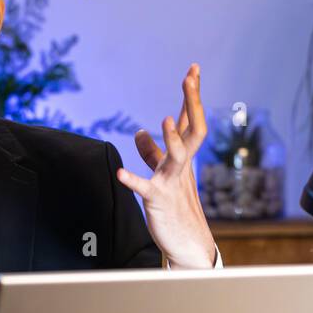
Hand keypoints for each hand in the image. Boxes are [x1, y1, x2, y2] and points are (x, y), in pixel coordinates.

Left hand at [115, 63, 216, 268]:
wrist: (188, 243)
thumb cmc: (176, 206)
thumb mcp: (163, 174)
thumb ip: (152, 153)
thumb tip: (139, 132)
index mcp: (183, 157)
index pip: (189, 120)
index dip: (191, 95)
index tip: (193, 69)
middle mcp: (182, 166)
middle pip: (194, 130)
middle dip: (192, 103)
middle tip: (189, 77)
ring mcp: (172, 182)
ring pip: (178, 156)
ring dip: (171, 138)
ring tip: (164, 119)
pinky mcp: (158, 201)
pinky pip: (145, 189)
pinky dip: (133, 180)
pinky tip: (119, 173)